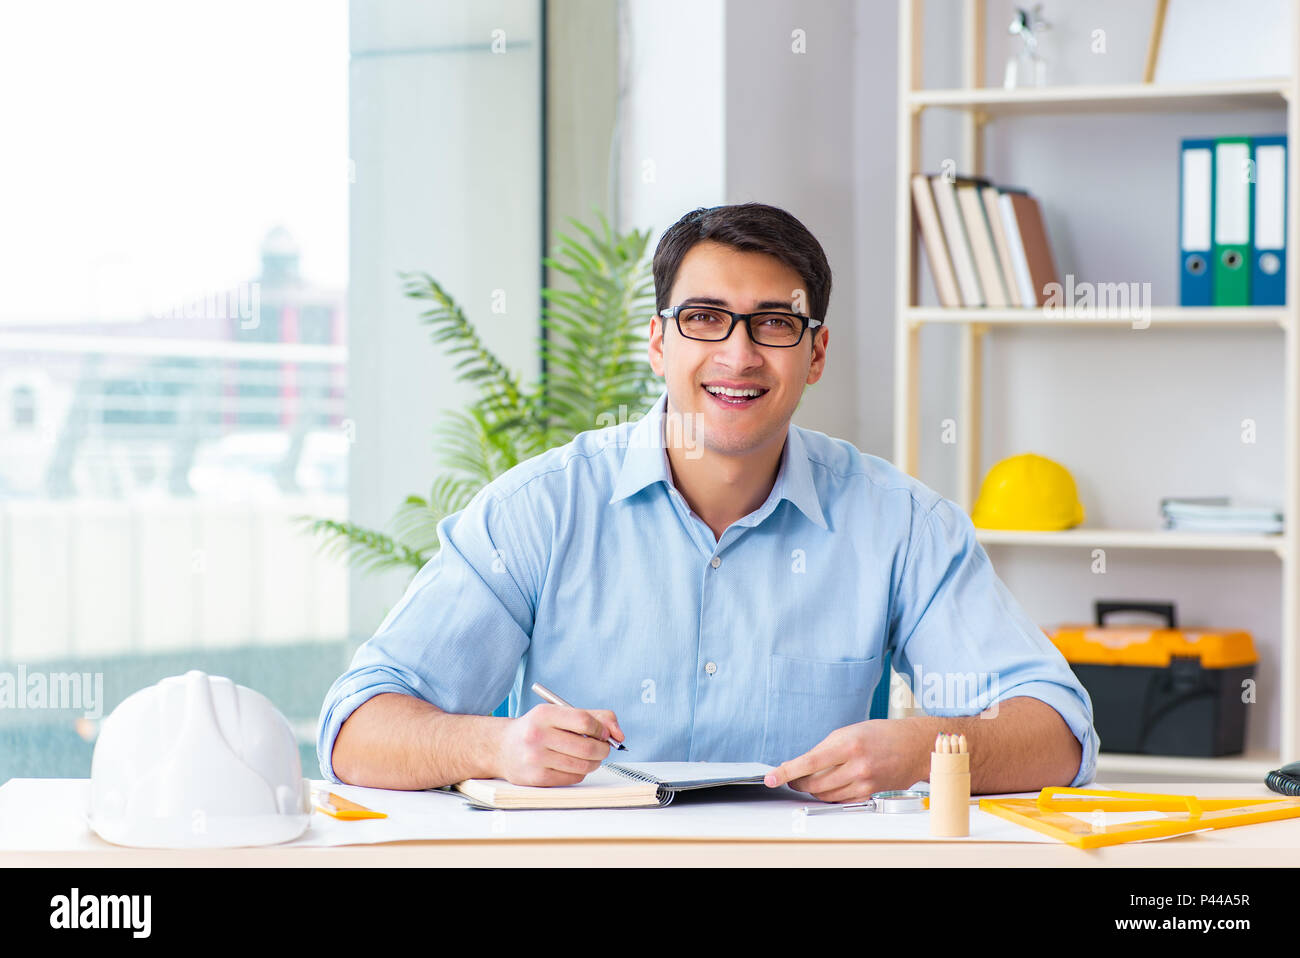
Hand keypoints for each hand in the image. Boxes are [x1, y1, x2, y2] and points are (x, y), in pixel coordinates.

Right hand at [496, 703, 624, 786]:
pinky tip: (573, 764)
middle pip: (587, 747)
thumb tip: (618, 734)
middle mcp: (537, 736)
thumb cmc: (538, 729)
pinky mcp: (536, 778)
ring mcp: (536, 759)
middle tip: (603, 748)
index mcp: (544, 714)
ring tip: (590, 757)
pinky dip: (580, 772)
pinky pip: (573, 777)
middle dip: (603, 749)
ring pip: (583, 765)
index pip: (584, 722)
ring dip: (594, 762)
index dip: (602, 729)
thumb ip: (594, 717)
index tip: (605, 733)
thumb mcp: (560, 714)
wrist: (503, 748)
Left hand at [762, 719, 923, 802]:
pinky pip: (840, 799)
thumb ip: (825, 749)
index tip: (771, 778)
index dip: (786, 772)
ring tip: (812, 779)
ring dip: (812, 789)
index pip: (808, 762)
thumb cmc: (882, 734)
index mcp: (848, 744)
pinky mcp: (869, 793)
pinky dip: (829, 794)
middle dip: (798, 782)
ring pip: (825, 794)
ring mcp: (864, 781)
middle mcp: (856, 765)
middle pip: (814, 783)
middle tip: (792, 778)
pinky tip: (830, 784)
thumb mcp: (849, 732)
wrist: (914, 746)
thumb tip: (802, 765)